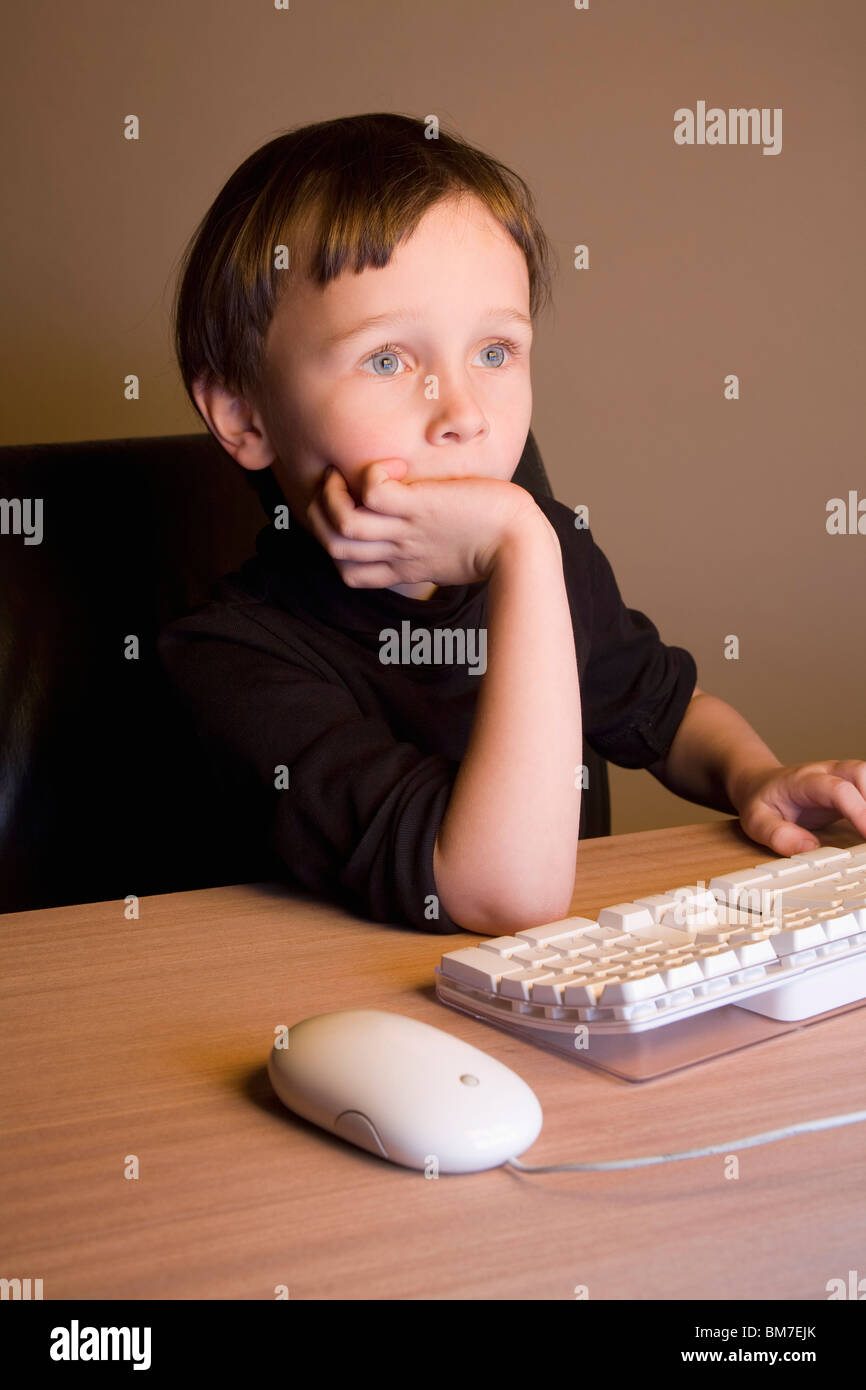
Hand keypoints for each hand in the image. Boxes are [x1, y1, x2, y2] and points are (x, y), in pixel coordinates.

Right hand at [305, 459, 544, 588]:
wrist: (522, 546)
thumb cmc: (496, 544)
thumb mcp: (451, 555)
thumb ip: (429, 546)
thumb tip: (427, 530)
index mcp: (403, 566)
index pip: (346, 571)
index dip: (335, 543)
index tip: (352, 515)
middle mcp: (398, 551)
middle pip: (332, 546)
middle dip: (320, 513)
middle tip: (338, 486)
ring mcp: (407, 530)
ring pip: (341, 523)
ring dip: (334, 493)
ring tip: (350, 474)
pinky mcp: (421, 507)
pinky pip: (372, 492)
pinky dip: (371, 473)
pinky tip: (392, 466)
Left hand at [733, 759, 865, 855]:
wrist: (760, 784)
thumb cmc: (761, 802)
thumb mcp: (756, 821)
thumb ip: (777, 835)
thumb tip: (808, 849)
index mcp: (804, 781)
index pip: (838, 789)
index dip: (858, 810)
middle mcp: (827, 773)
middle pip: (861, 773)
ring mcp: (841, 777)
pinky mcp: (851, 787)